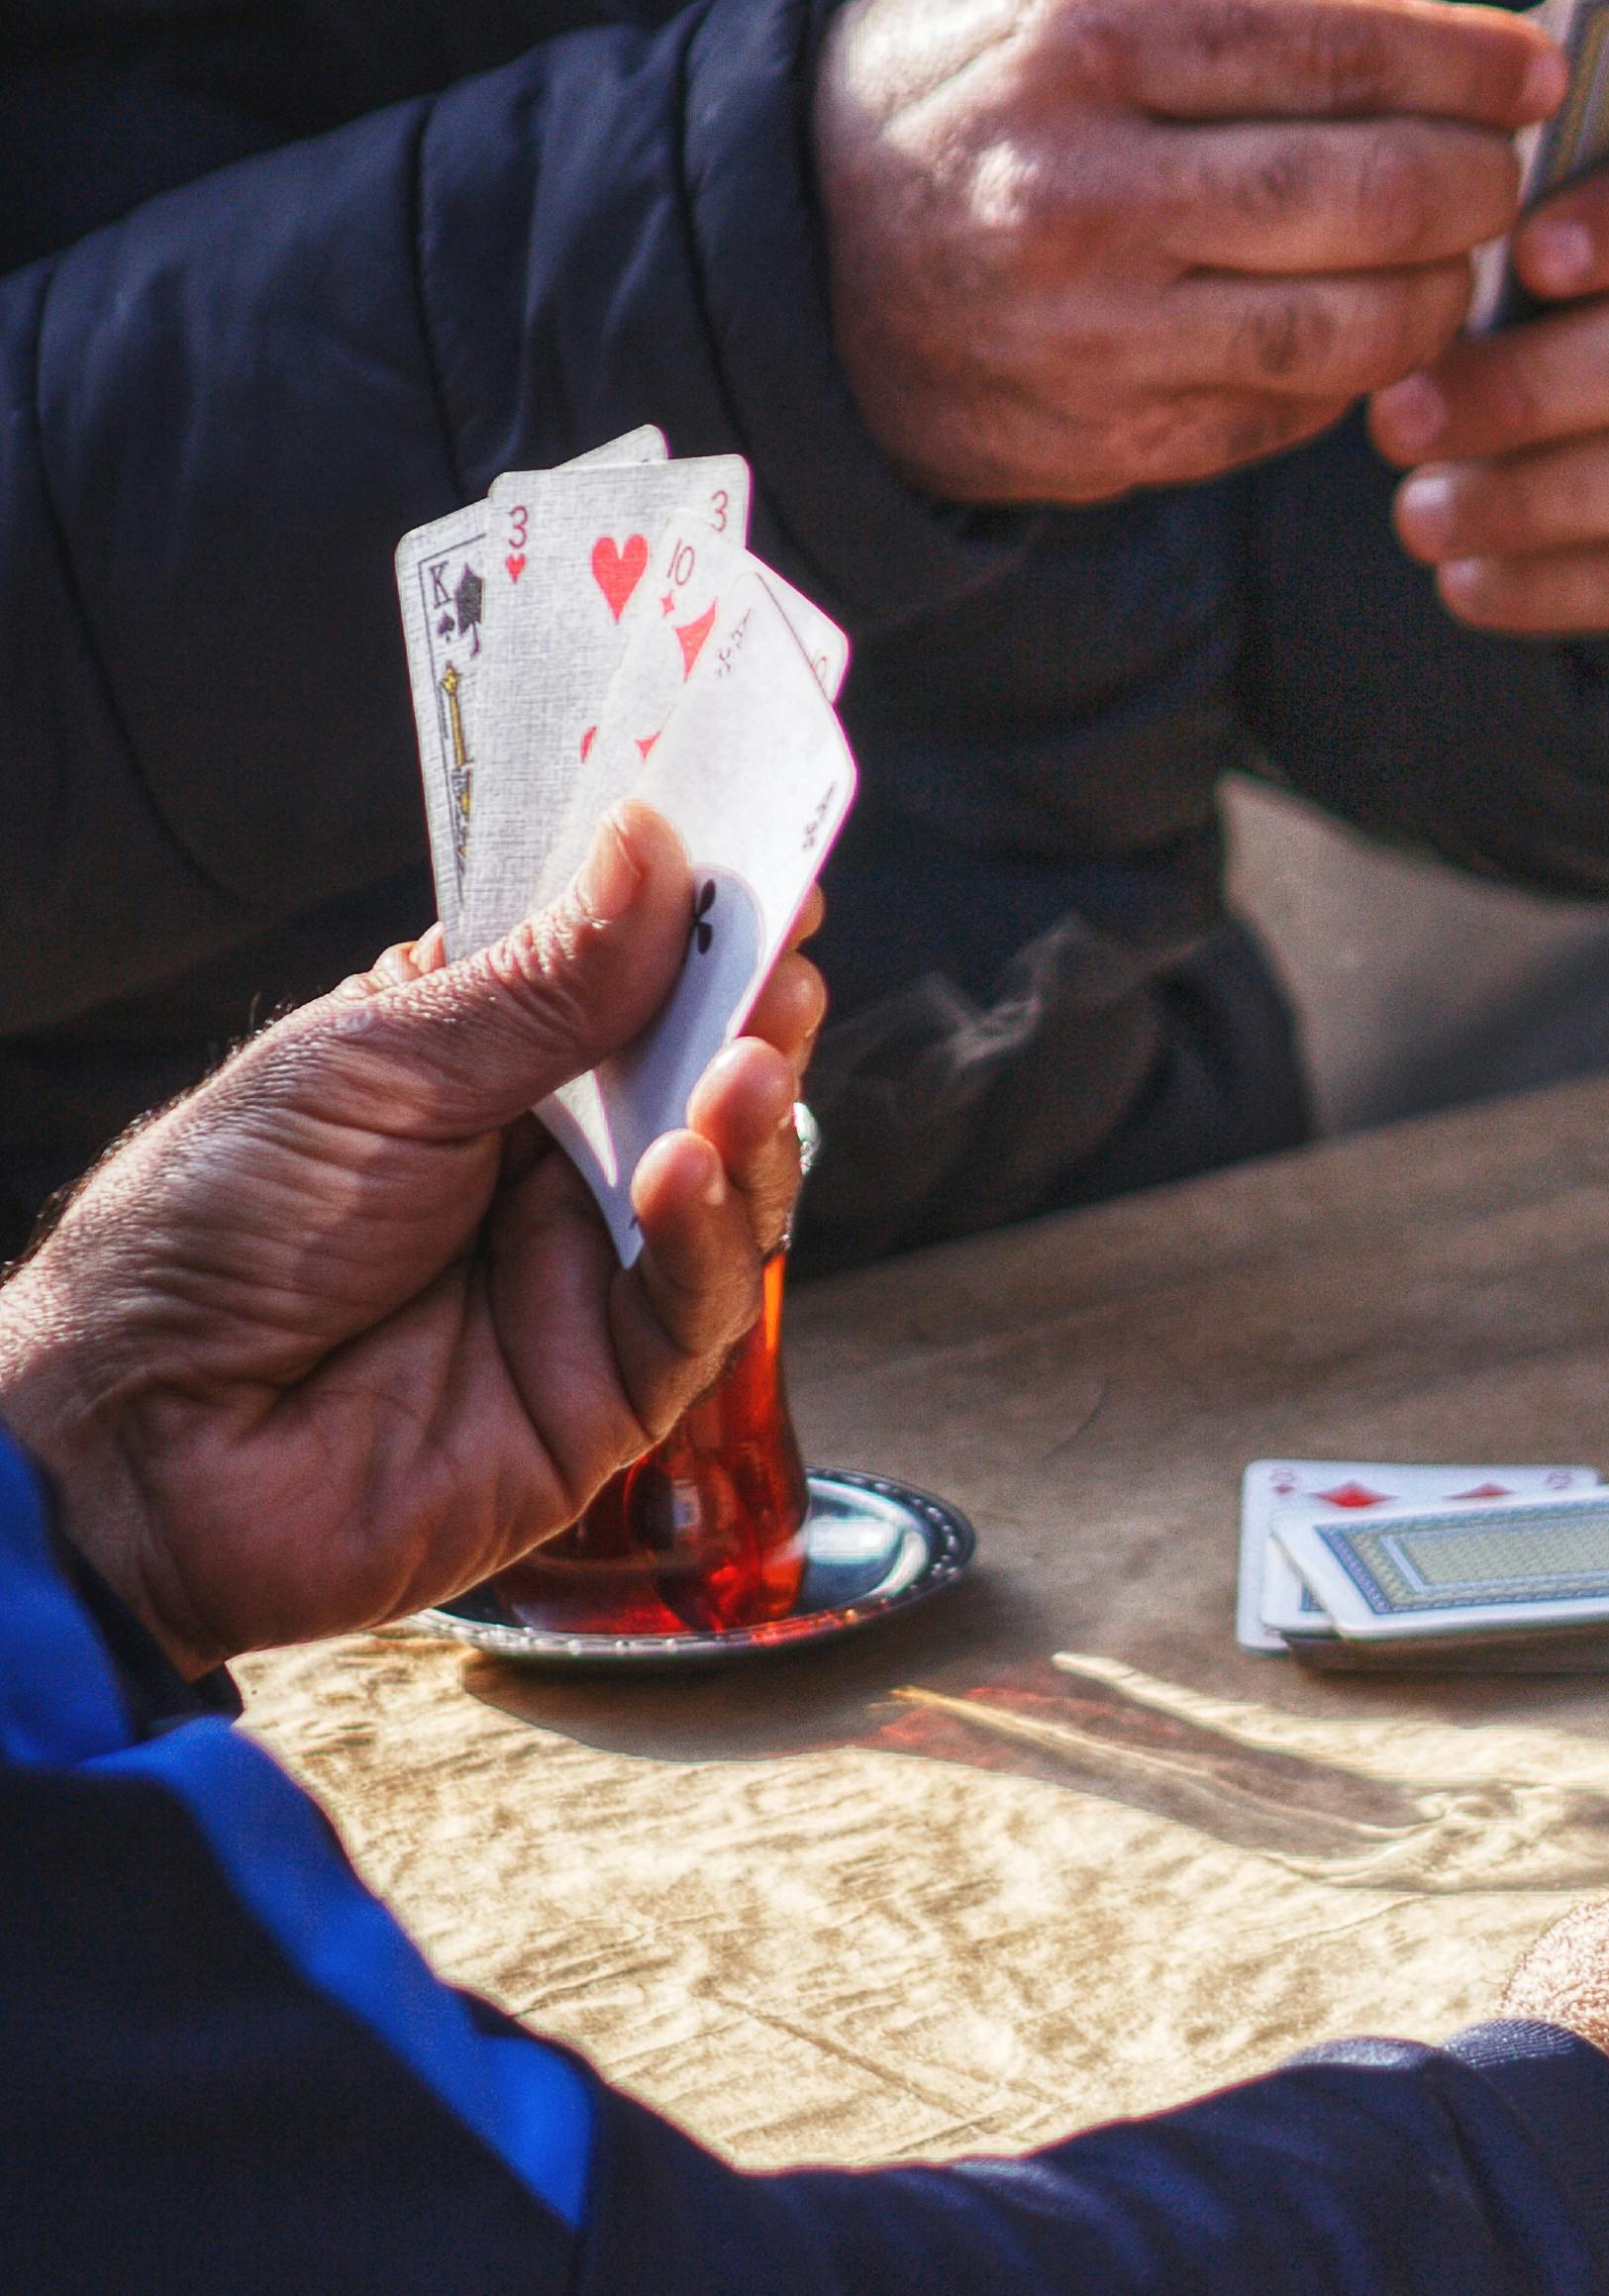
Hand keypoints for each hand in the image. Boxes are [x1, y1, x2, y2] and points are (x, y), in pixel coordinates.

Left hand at [0, 805, 821, 1672]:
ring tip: (749, 1065)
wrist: (139, 1445)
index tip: (758, 861)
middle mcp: (544, 1167)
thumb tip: (648, 851)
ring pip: (728, 1187)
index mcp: (473, 1066)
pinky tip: (685, 1175)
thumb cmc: (209, 1240)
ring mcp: (584, 1276)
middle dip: (749, 1016)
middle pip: (696, 1074)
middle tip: (781, 962)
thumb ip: (536, 987)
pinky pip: (696, 1306)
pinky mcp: (610, 1389)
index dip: (689, 923)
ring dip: (752, 1118)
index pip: (616, 975)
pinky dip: (710, 1234)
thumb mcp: (370, 1072)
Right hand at [821, 0, 1559, 506]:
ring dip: (1442, 298)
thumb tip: (1459, 76)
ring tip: (1457, 261)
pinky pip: (1294, 412)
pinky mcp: (1110, 439)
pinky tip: (1374, 331)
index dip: (1460, 67)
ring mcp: (1097, 333)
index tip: (1537, 73)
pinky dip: (1360, 373)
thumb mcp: (1066, 13)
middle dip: (1475, 188)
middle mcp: (1087, 195)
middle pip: (1365, 197)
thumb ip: (1245, 44)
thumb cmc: (970, 107)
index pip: (1329, 55)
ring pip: (1352, 329)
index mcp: (1082, 52)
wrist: (786, 263)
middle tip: (1510, 177)